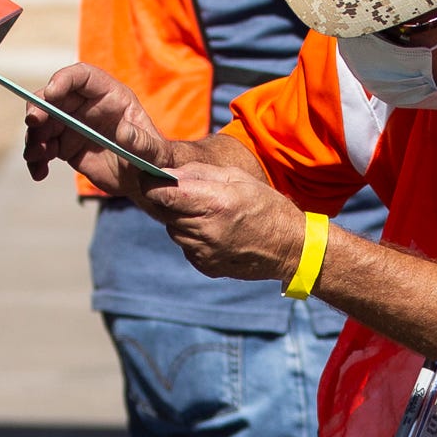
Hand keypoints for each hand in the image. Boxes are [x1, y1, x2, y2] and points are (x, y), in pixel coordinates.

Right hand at [19, 63, 177, 195]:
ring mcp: (73, 125)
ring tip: (37, 156)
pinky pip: (42, 147)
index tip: (51, 93)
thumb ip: (143, 143)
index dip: (64, 79)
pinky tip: (40, 172)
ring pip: (43, 123)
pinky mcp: (64, 145)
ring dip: (34, 137)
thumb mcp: (153, 152)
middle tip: (33, 123)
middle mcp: (86, 106)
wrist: (143, 180)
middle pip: (54, 97)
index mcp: (110, 96)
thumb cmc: (153, 159)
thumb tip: (125, 133)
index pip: (82, 77)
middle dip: (40, 108)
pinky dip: (36, 159)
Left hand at [146, 152, 311, 284]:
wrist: (290, 247)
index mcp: (216, 203)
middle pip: (164, 212)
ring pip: (172, 230)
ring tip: (203, 212)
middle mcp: (207, 230)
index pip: (165, 194)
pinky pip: (185, 246)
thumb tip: (168, 171)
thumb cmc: (266, 205)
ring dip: (178, 219)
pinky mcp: (205, 266)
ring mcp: (204, 252)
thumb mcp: (238, 178)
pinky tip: (211, 230)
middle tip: (177, 191)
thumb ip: (200, 173)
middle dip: (165, 199)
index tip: (147, 177)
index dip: (151, 184)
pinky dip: (190, 236)